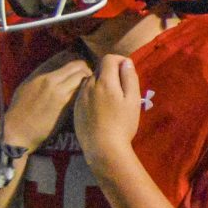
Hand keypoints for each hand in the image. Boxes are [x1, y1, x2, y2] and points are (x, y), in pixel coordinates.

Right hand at [1, 51, 91, 150]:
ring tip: (89, 85)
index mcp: (39, 74)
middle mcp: (48, 79)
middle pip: (76, 63)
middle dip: (86, 67)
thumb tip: (53, 71)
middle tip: (89, 75)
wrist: (17, 132)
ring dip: (88, 78)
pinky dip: (86, 89)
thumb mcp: (25, 88)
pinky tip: (85, 95)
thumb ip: (39, 77)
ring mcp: (57, 91)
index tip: (79, 64)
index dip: (75, 57)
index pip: (63, 55)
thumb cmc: (20, 113)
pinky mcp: (64, 104)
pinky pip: (81, 89)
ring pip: (81, 74)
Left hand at [74, 53, 144, 170]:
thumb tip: (125, 61)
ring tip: (110, 99)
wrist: (102, 148)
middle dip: (110, 73)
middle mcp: (88, 86)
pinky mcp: (75, 109)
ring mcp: (79, 98)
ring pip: (89, 82)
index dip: (119, 60)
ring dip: (100, 84)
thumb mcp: (133, 99)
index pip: (108, 58)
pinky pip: (83, 94)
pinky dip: (92, 95)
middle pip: (98, 70)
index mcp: (105, 81)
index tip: (126, 70)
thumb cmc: (122, 124)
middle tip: (121, 88)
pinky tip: (99, 109)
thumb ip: (129, 78)